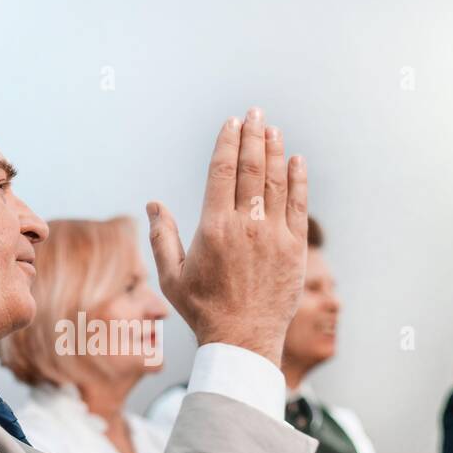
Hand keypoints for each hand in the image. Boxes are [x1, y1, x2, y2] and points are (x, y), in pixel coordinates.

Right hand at [148, 108, 308, 365]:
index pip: (221, 172)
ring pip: (276, 182)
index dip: (227, 143)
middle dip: (253, 136)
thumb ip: (161, 238)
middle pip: (251, 169)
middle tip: (255, 114)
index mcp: (214, 228)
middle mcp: (246, 226)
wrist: (243, 339)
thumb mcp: (171, 277)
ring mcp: (274, 236)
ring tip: (272, 130)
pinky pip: (299, 206)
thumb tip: (153, 205)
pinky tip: (296, 161)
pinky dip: (298, 180)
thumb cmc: (203, 310)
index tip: (231, 123)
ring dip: (274, 151)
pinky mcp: (295, 249)